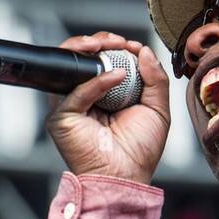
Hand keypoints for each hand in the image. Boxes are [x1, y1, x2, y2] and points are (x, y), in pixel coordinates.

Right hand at [43, 32, 170, 183]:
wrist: (126, 177)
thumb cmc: (139, 151)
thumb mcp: (157, 110)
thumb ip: (156, 79)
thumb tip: (144, 51)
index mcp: (105, 93)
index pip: (103, 59)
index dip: (115, 47)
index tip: (132, 45)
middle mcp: (84, 96)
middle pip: (83, 57)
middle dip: (100, 41)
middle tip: (119, 41)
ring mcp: (70, 104)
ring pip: (69, 65)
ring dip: (87, 48)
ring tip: (109, 45)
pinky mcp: (61, 116)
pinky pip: (75, 91)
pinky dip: (96, 81)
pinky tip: (116, 77)